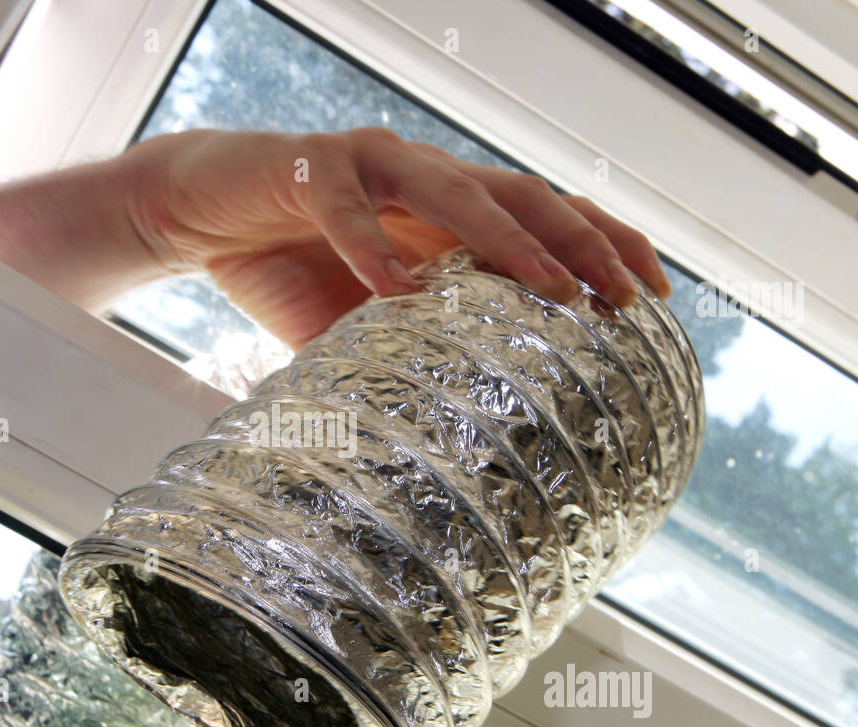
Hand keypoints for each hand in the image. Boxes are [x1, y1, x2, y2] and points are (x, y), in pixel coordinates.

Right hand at [129, 127, 672, 347]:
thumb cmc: (290, 264)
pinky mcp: (309, 169)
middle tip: (624, 297)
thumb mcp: (362, 320)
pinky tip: (396, 293)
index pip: (545, 213)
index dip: (604, 244)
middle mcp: (424, 176)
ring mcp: (371, 166)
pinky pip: (345, 210)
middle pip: (524, 194)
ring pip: (453, 189)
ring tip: (547, 287)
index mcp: (446, 208)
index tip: (655, 296)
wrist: (202, 212)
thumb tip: (457, 430)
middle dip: (581, 243)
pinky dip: (371, 250)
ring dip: (505, 238)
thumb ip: (411, 349)